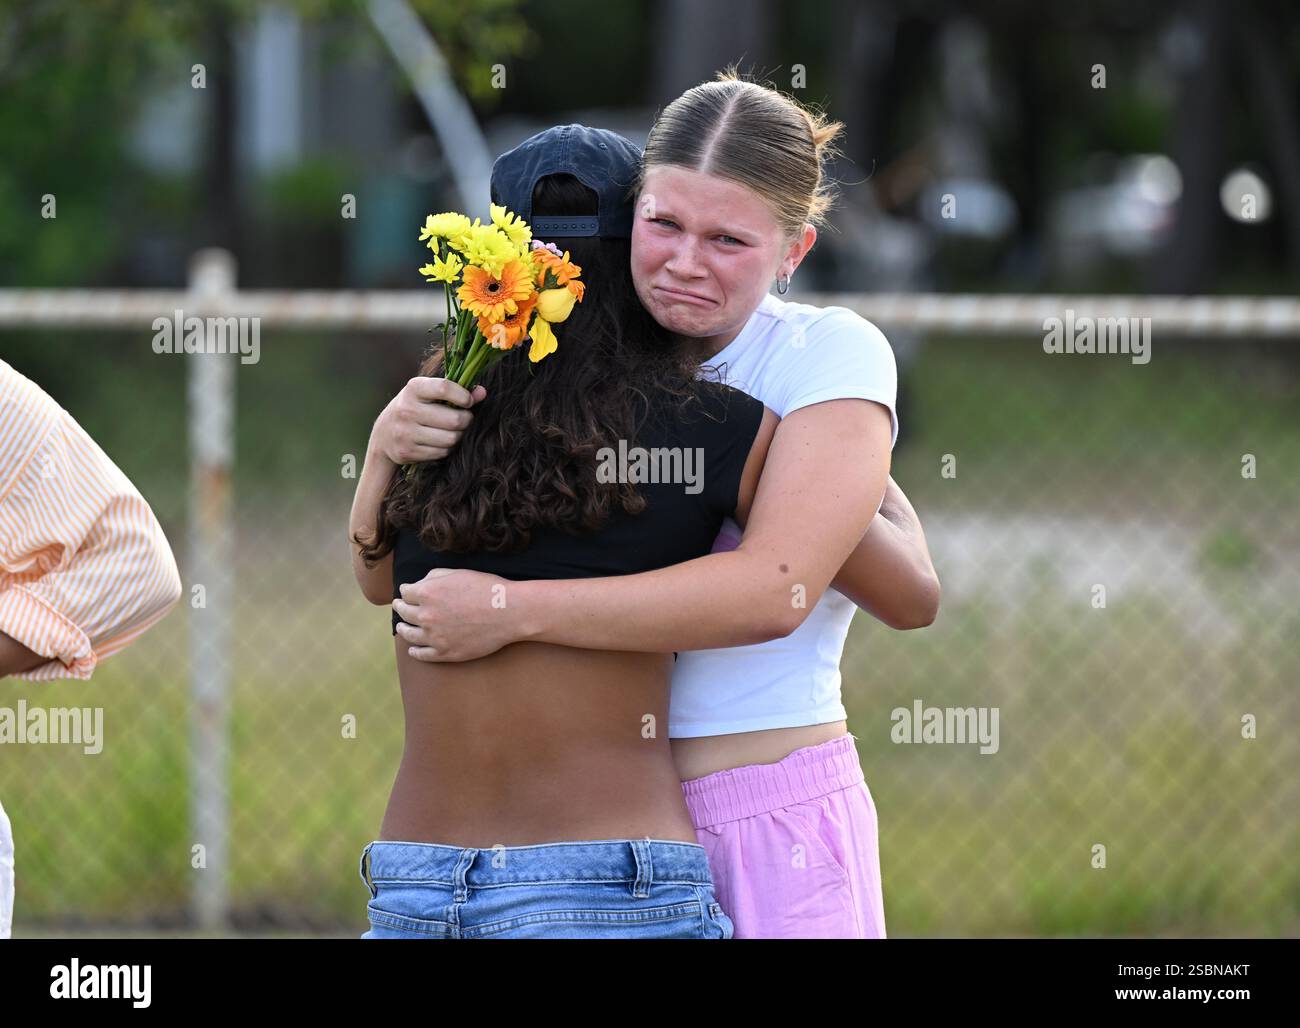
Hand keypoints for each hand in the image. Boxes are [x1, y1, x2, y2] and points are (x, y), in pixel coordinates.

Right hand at [370, 377, 486, 464]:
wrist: (383, 435)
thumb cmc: (414, 409)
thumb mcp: (429, 394)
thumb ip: (456, 391)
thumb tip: (482, 392)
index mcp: (413, 389)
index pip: (444, 388)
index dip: (463, 396)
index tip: (469, 401)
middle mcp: (407, 410)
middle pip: (454, 419)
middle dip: (466, 420)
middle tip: (465, 419)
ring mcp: (405, 432)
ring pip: (451, 439)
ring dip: (458, 436)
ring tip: (454, 431)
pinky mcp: (407, 452)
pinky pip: (441, 452)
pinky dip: (447, 448)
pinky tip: (441, 442)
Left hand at [392, 568, 518, 661]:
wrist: (508, 612)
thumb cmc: (486, 588)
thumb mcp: (459, 573)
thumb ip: (435, 576)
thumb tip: (420, 583)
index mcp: (427, 593)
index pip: (406, 593)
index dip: (406, 591)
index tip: (406, 593)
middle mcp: (426, 615)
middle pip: (404, 613)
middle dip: (401, 607)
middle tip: (399, 607)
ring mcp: (434, 637)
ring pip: (409, 634)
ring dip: (403, 629)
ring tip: (401, 628)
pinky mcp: (445, 653)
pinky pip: (422, 654)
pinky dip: (414, 652)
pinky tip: (413, 650)